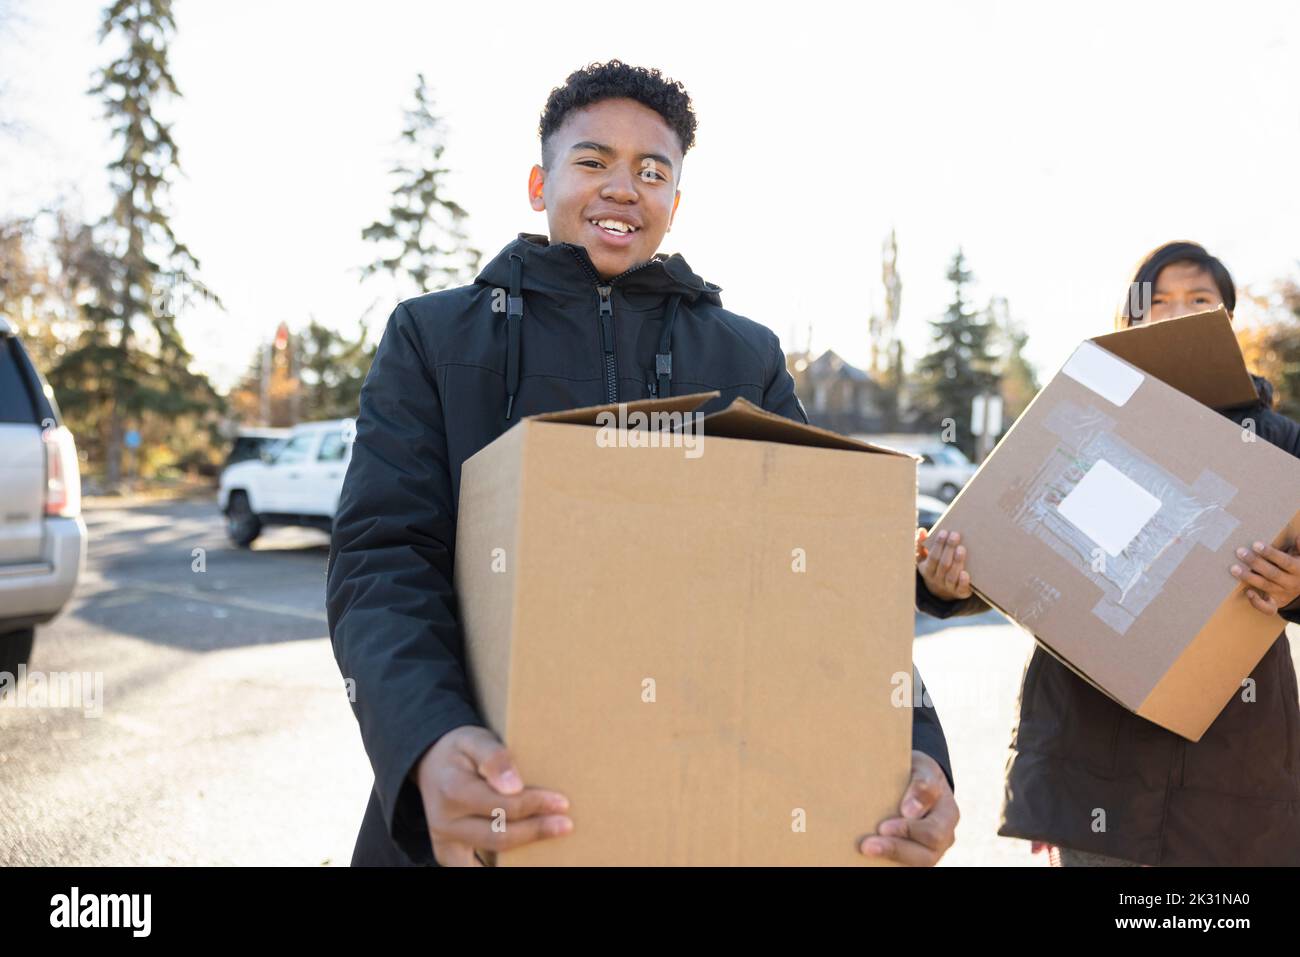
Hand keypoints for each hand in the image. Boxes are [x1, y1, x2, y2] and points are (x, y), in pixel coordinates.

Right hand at [412, 725, 572, 865]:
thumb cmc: (461, 750)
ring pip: (490, 853)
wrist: (432, 761)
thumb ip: (495, 757)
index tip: (562, 803)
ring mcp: (444, 840)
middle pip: (498, 835)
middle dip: (535, 830)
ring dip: (523, 851)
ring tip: (549, 837)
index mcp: (453, 790)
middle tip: (565, 824)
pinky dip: (495, 865)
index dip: (535, 805)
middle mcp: (444, 821)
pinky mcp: (446, 852)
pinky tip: (525, 859)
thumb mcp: (476, 740)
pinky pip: (471, 868)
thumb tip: (514, 786)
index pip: (502, 805)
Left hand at [860, 750, 957, 865]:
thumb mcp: (921, 768)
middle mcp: (944, 836)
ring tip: (866, 850)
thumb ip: (921, 783)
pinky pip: (906, 864)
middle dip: (896, 847)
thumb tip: (910, 811)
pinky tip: (868, 856)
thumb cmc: (916, 773)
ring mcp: (932, 850)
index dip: (908, 830)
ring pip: (919, 862)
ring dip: (891, 856)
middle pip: (926, 851)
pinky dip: (888, 861)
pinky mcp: (917, 857)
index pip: (933, 828)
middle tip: (867, 844)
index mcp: (947, 813)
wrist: (917, 782)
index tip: (883, 827)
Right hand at [917, 527, 971, 601]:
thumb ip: (921, 544)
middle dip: (949, 548)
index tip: (944, 532)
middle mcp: (936, 579)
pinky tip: (965, 573)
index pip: (932, 556)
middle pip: (943, 564)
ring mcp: (948, 587)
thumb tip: (922, 531)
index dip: (938, 544)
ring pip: (951, 576)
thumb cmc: (934, 567)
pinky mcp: (960, 592)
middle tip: (955, 535)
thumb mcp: (924, 558)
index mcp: (927, 570)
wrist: (942, 591)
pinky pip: (960, 588)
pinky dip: (963, 581)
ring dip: (956, 562)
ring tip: (961, 549)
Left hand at [1230, 540, 1299, 616]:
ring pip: (1265, 585)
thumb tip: (1298, 538)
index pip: (1284, 561)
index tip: (1256, 544)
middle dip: (1255, 562)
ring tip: (1234, 568)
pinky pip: (1267, 608)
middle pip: (1272, 573)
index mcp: (1298, 569)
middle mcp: (1291, 583)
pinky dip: (1257, 602)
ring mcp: (1283, 594)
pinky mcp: (1276, 604)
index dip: (1270, 553)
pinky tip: (1248, 592)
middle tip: (1240, 552)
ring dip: (1249, 577)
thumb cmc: (1297, 568)